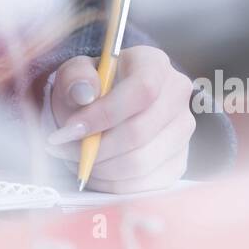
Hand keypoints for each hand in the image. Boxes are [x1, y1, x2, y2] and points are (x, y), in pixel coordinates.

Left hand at [45, 46, 195, 191]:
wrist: (107, 109)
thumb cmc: (92, 89)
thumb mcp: (75, 74)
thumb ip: (75, 78)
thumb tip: (84, 93)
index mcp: (154, 64)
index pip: (142, 90)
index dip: (106, 113)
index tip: (73, 128)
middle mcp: (177, 95)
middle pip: (140, 132)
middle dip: (96, 148)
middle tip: (65, 149)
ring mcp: (182, 130)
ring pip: (140, 162)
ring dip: (101, 168)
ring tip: (79, 159)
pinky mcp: (179, 161)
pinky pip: (145, 183)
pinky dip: (114, 183)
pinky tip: (97, 170)